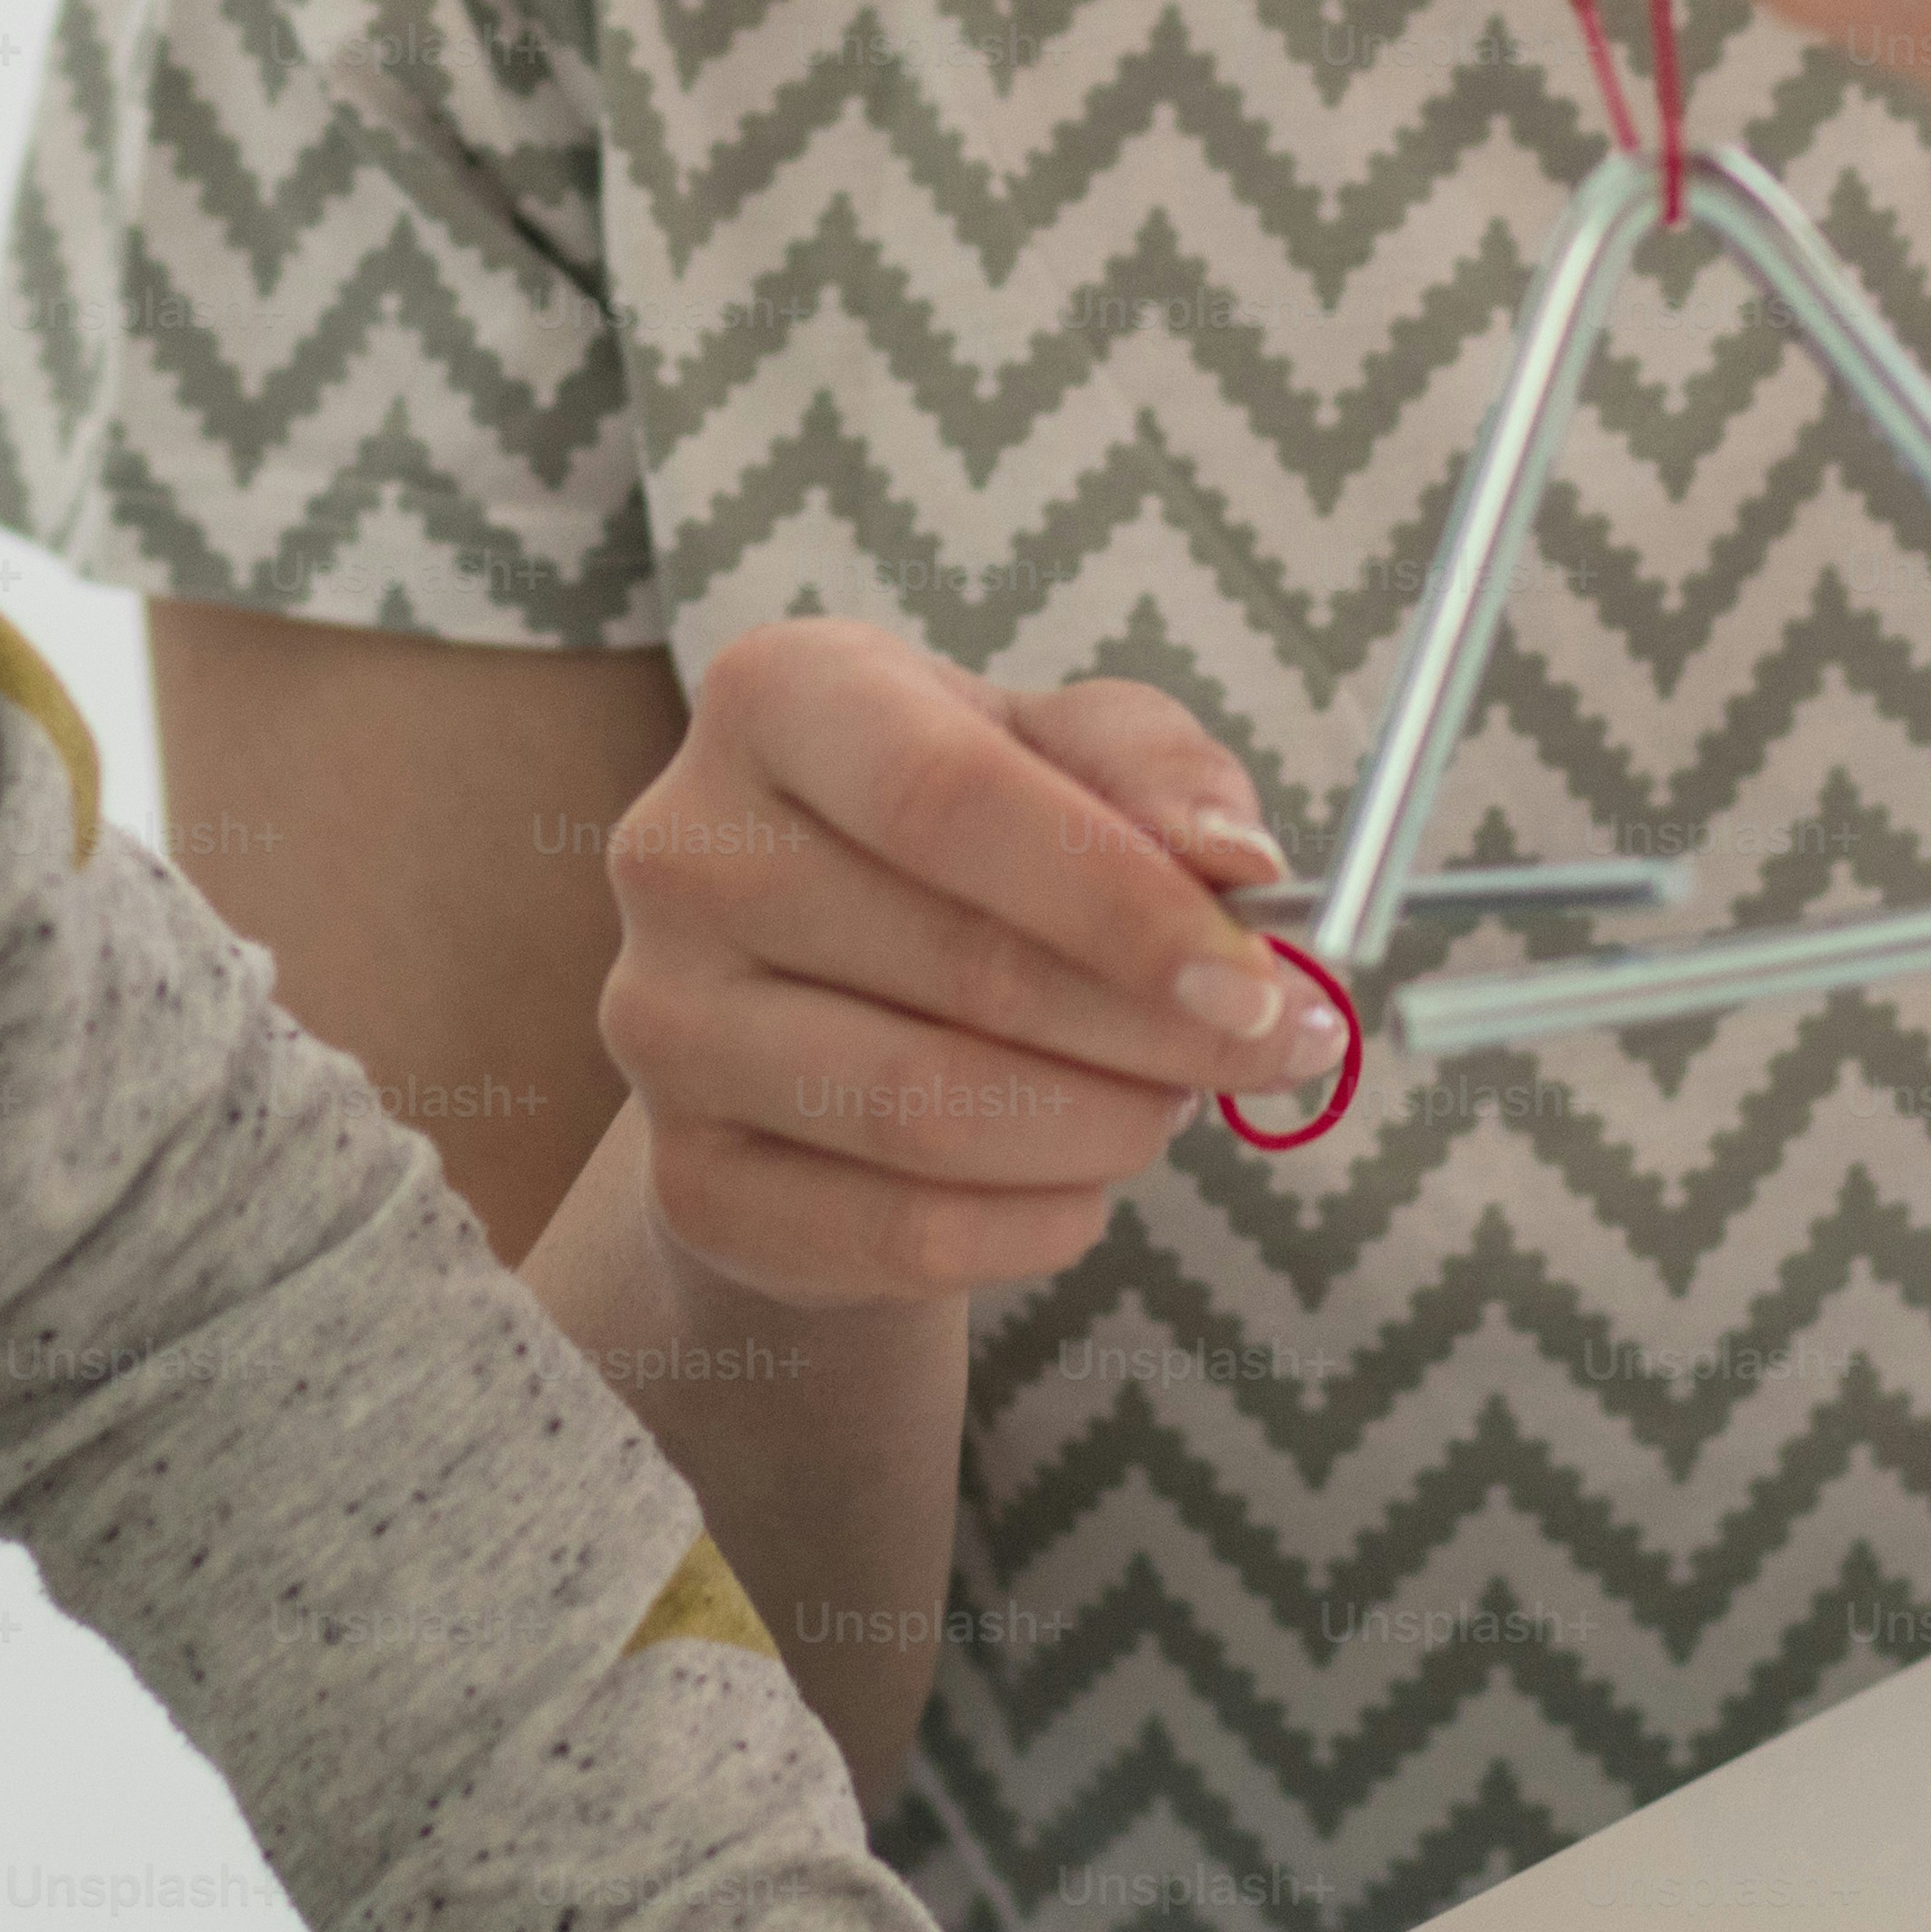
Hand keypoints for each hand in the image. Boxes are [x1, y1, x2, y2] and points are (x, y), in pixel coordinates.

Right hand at [601, 618, 1350, 1308]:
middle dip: (1153, 1028)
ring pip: (927, 1112)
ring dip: (1103, 1126)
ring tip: (1170, 1103)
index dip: (1116, 899)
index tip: (1253, 978)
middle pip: (957, 964)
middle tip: (1267, 1047)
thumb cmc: (963, 837)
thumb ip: (1160, 777)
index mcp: (777, 697)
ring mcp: (664, 1024)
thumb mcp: (1066, 749)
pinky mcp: (690, 1179)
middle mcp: (684, 852)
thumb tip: (1236, 865)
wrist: (814, 985)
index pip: (943, 798)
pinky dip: (1035, 1223)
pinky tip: (1085, 1181)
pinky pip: (899, 1233)